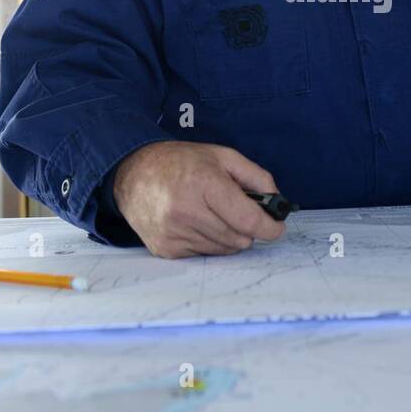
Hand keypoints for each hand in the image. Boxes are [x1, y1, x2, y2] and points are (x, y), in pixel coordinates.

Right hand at [113, 141, 286, 258]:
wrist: (132, 173)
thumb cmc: (181, 162)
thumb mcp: (223, 156)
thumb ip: (256, 177)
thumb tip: (278, 203)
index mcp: (204, 183)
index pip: (248, 219)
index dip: (270, 227)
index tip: (277, 227)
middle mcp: (186, 211)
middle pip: (239, 238)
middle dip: (247, 228)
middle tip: (236, 211)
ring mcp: (173, 233)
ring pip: (224, 249)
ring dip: (228, 236)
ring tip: (212, 213)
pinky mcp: (165, 249)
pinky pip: (204, 255)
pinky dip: (208, 242)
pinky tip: (195, 223)